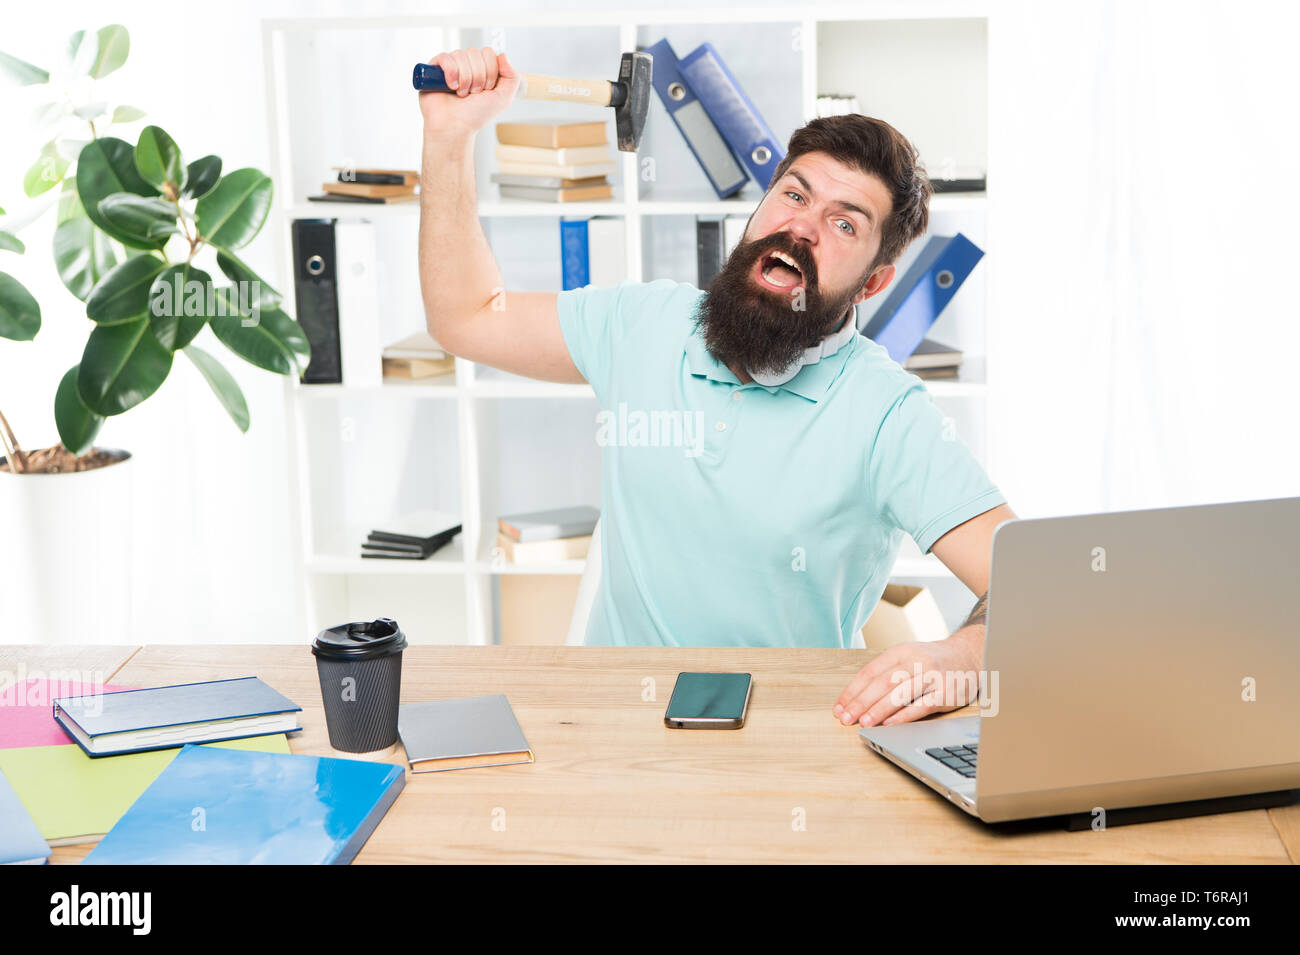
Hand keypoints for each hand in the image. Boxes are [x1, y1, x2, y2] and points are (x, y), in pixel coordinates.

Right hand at [418, 47, 517, 135]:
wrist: (455, 127)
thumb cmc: (476, 116)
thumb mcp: (503, 98)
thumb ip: (512, 77)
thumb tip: (502, 55)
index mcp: (482, 69)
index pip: (489, 53)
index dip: (490, 70)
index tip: (486, 89)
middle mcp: (466, 66)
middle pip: (475, 52)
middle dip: (478, 76)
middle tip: (473, 93)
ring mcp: (450, 66)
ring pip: (460, 55)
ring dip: (465, 78)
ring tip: (461, 93)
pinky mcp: (435, 69)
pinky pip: (445, 57)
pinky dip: (451, 73)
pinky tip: (450, 86)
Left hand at [833, 627, 984, 727]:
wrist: (969, 654)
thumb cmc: (931, 660)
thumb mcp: (907, 657)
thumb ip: (885, 673)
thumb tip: (856, 699)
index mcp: (901, 652)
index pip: (870, 672)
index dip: (852, 691)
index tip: (839, 707)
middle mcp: (916, 661)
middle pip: (882, 683)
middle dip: (861, 702)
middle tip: (846, 718)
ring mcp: (932, 676)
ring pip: (900, 693)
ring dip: (879, 709)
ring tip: (863, 722)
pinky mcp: (946, 692)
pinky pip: (922, 705)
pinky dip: (904, 715)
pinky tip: (890, 724)